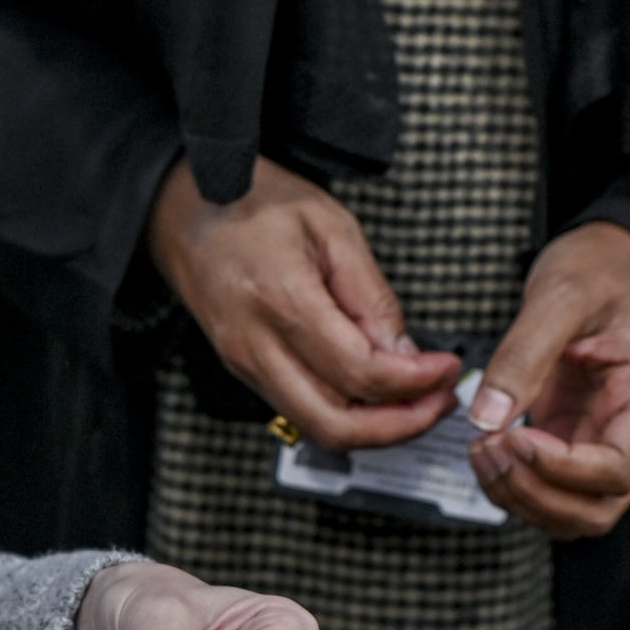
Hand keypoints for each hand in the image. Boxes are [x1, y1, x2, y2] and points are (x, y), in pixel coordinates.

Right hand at [146, 154, 460, 449]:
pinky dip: (346, 412)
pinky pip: (299, 410)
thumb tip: (404, 353)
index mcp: (281, 300)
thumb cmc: (253, 201)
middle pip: (336, 424)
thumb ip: (370, 294)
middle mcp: (256, 344)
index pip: (360, 372)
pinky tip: (375, 390)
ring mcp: (244, 362)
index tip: (447, 367)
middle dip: (401, 426)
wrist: (182, 205)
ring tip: (417, 400)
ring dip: (375, 427)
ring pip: (317, 428)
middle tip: (441, 400)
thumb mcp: (331, 225)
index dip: (415, 382)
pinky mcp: (243, 368)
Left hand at [467, 222, 629, 538]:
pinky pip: (546, 484)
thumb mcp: (565, 292)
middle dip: (536, 493)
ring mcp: (599, 437)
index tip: (515, 436)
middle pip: (596, 509)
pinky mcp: (570, 433)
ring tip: (480, 449)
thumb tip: (487, 413)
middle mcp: (629, 430)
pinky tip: (485, 446)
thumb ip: (526, 351)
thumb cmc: (606, 267)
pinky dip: (512, 482)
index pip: (618, 470)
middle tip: (489, 449)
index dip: (563, 469)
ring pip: (570, 510)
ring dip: (520, 497)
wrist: (616, 255)